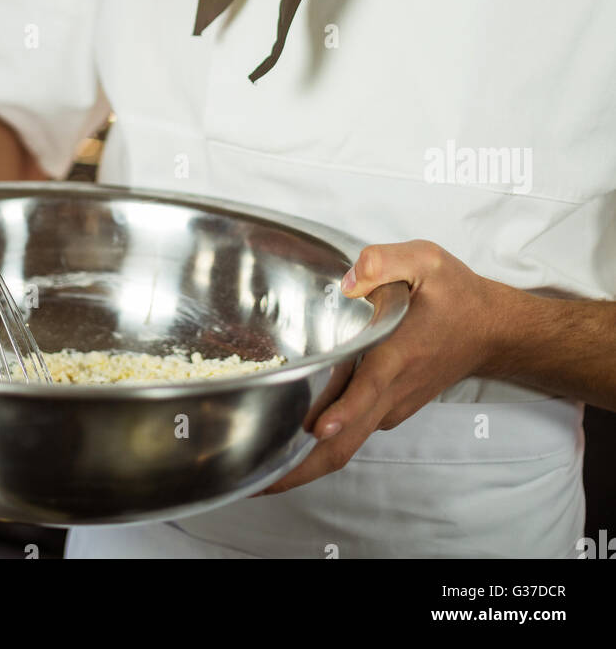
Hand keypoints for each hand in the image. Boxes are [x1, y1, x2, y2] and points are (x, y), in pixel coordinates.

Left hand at [255, 240, 498, 494]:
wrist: (491, 330)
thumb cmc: (456, 296)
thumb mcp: (426, 261)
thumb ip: (384, 262)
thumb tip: (348, 281)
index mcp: (397, 356)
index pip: (367, 391)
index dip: (341, 413)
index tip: (313, 430)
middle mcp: (393, 391)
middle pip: (344, 443)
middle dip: (299, 468)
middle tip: (252, 482)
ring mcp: (392, 406)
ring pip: (345, 443)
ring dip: (304, 460)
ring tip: (255, 469)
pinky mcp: (390, 409)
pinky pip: (353, 432)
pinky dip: (322, 443)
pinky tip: (288, 438)